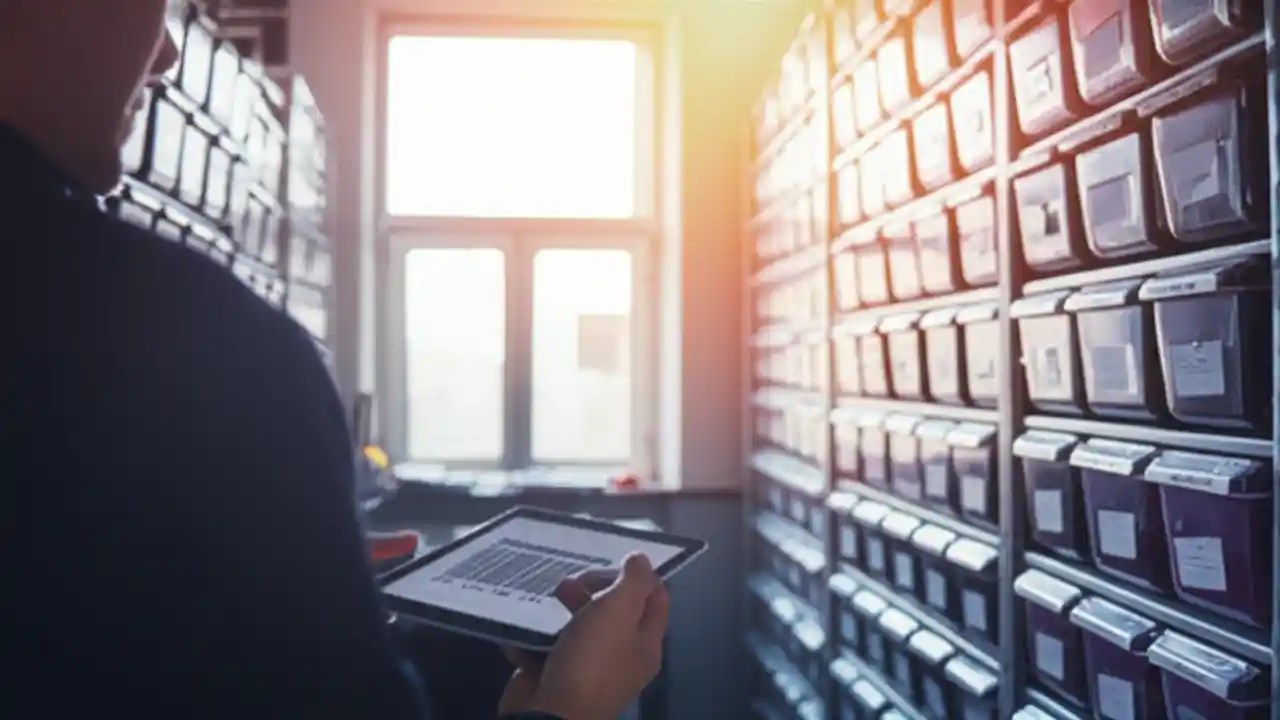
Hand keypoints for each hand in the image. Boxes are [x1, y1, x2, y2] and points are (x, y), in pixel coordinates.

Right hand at [498, 554, 669, 719]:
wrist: (548, 714)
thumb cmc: (590, 661)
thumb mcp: (618, 611)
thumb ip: (633, 582)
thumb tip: (642, 560)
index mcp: (644, 645)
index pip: (655, 599)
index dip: (638, 576)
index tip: (612, 561)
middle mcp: (620, 657)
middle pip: (614, 611)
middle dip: (593, 588)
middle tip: (572, 581)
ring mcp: (587, 668)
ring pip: (579, 626)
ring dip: (563, 606)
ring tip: (548, 595)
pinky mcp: (555, 675)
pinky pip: (547, 647)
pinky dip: (535, 634)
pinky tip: (526, 622)